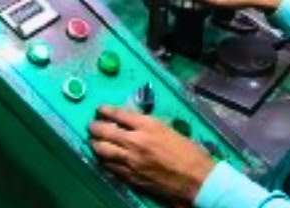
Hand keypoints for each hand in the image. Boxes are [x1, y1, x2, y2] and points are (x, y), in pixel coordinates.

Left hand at [89, 106, 214, 204]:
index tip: (100, 109)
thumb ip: (148, 125)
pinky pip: (110, 167)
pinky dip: (104, 161)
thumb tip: (132, 122)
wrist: (198, 180)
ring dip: (95, 144)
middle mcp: (136, 141)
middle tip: (92, 126)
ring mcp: (131, 161)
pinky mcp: (131, 177)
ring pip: (102, 150)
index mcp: (148, 126)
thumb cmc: (189, 152)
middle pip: (105, 131)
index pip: (119, 114)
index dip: (105, 110)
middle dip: (94, 127)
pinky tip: (104, 158)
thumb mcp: (169, 129)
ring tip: (94, 141)